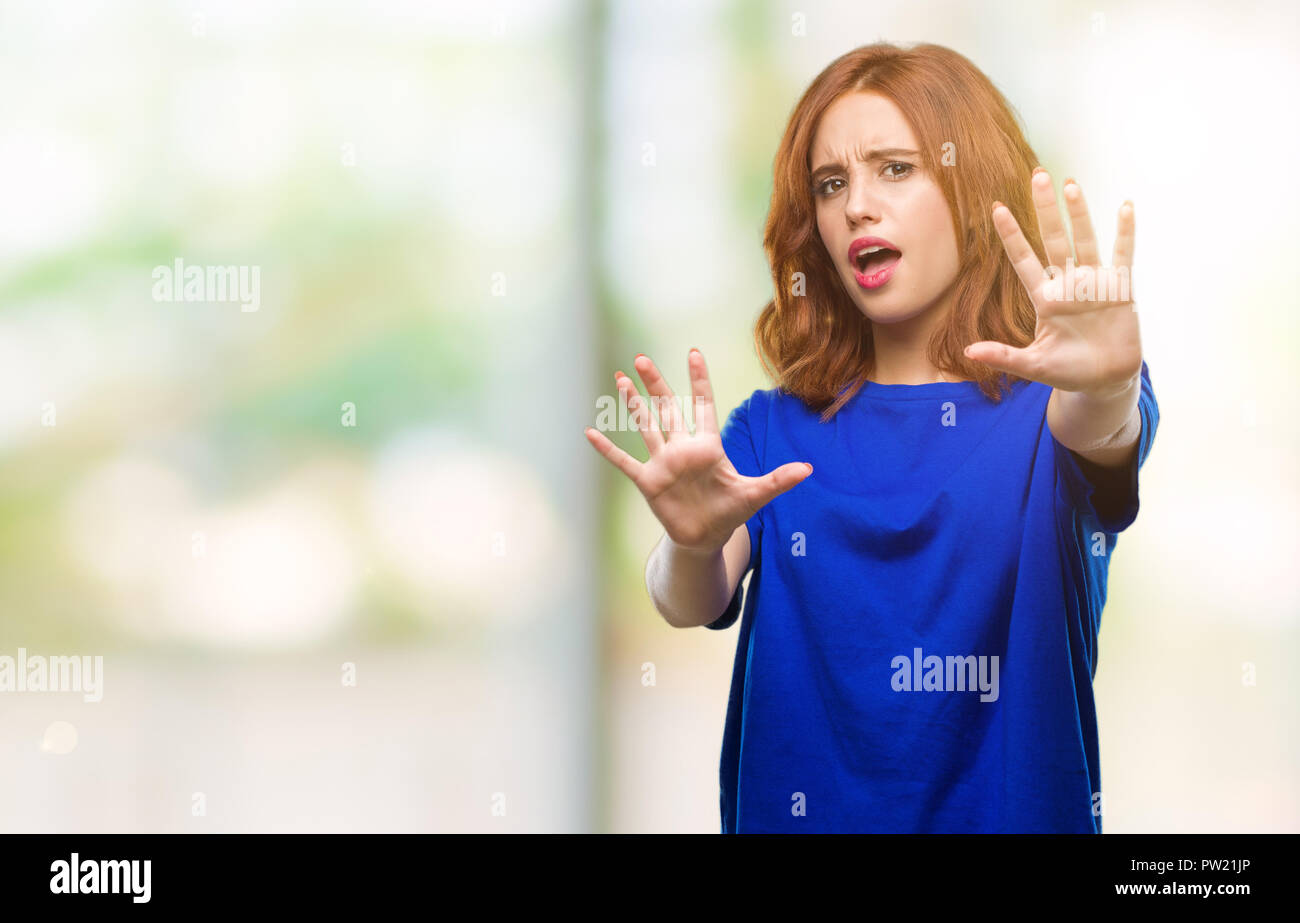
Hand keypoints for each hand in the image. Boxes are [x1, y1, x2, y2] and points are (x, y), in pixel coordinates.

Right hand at [583, 350, 811, 553]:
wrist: (706, 539)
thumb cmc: (730, 513)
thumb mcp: (756, 494)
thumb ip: (778, 479)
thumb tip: (809, 469)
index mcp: (708, 446)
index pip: (703, 405)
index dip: (699, 380)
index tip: (693, 353)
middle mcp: (683, 449)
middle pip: (668, 408)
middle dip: (657, 384)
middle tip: (643, 357)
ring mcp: (663, 463)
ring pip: (645, 426)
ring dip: (633, 404)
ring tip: (621, 378)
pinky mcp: (648, 482)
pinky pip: (624, 462)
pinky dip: (607, 450)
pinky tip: (590, 433)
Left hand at [963, 169, 1141, 396]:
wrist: (1105, 381)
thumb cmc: (1068, 371)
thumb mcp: (1033, 365)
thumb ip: (1004, 356)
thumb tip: (969, 351)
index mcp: (1045, 299)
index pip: (1023, 260)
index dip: (1011, 236)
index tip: (996, 209)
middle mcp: (1068, 283)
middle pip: (1054, 239)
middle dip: (1045, 209)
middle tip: (1037, 175)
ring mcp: (1095, 283)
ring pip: (1084, 240)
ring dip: (1078, 213)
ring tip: (1069, 185)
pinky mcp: (1121, 288)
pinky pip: (1123, 255)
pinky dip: (1126, 232)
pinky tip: (1126, 206)